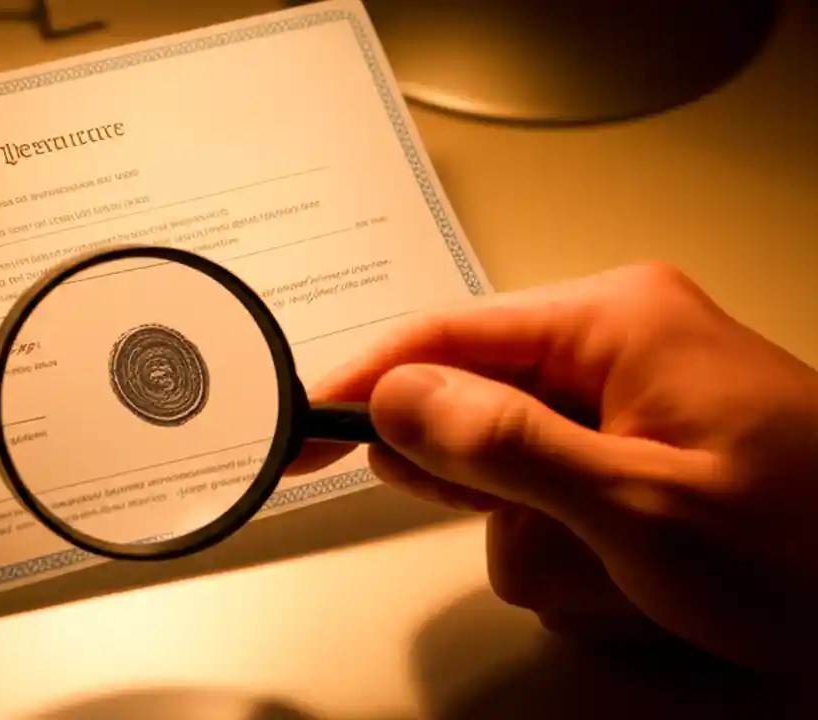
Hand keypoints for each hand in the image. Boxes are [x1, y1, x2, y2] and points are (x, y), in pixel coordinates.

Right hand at [292, 262, 817, 675]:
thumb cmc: (812, 546)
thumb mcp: (640, 506)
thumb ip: (505, 446)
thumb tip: (400, 397)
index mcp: (614, 320)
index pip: (446, 334)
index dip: (363, 384)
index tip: (302, 428)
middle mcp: (615, 345)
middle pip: (468, 397)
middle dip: (475, 479)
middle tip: (519, 520)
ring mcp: (623, 401)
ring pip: (502, 466)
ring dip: (537, 534)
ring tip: (615, 565)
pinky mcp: (628, 452)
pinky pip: (544, 496)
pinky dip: (565, 549)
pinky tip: (627, 575)